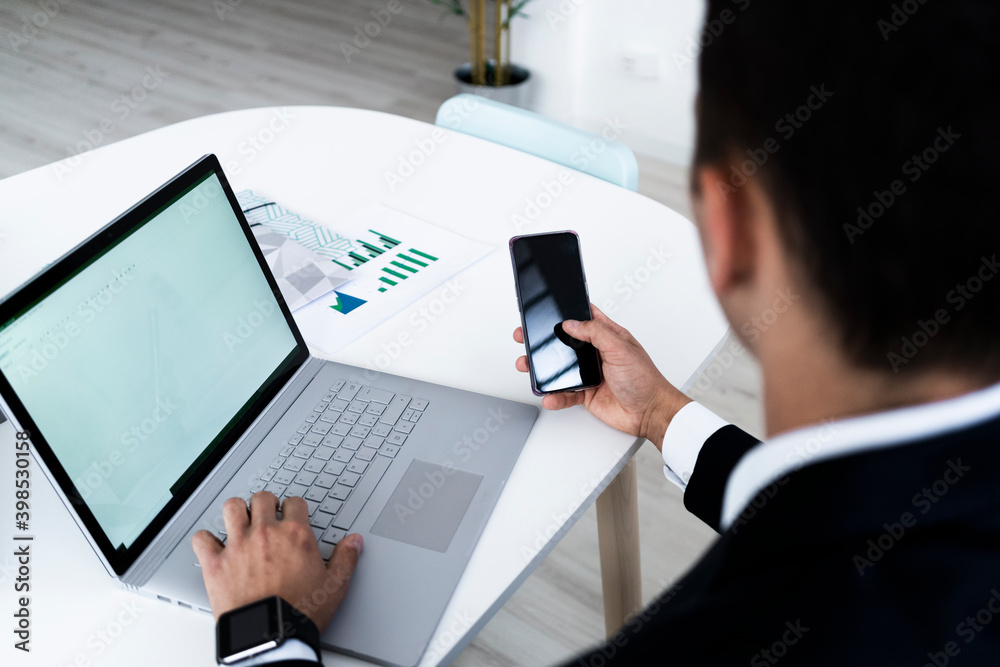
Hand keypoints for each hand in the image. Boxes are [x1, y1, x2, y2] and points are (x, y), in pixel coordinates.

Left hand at [192, 492, 363, 630]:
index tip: (292, 515)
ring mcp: (238, 546)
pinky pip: (202, 539)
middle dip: (265, 504)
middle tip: (266, 515)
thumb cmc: (301, 613)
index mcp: (296, 535)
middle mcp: (266, 533)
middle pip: (261, 498)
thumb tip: (354, 541)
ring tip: (240, 522)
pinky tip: (213, 546)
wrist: (272, 637)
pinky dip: (205, 540)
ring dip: (236, 512)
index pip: (294, 502)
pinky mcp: (216, 564)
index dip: (294, 507)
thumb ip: (346, 558)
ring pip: (231, 507)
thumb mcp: (335, 586)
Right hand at [513, 305, 690, 448]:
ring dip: (543, 369)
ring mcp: (589, 374)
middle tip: (525, 337)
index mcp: (607, 336)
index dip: (565, 313)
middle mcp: (596, 354)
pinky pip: (564, 393)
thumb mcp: (620, 348)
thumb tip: (572, 323)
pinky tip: (549, 396)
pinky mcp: (585, 394)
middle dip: (543, 341)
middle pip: (564, 343)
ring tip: (527, 366)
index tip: (546, 310)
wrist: (650, 413)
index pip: (583, 318)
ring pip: (559, 369)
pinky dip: (555, 396)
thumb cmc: (645, 379)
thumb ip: (595, 333)